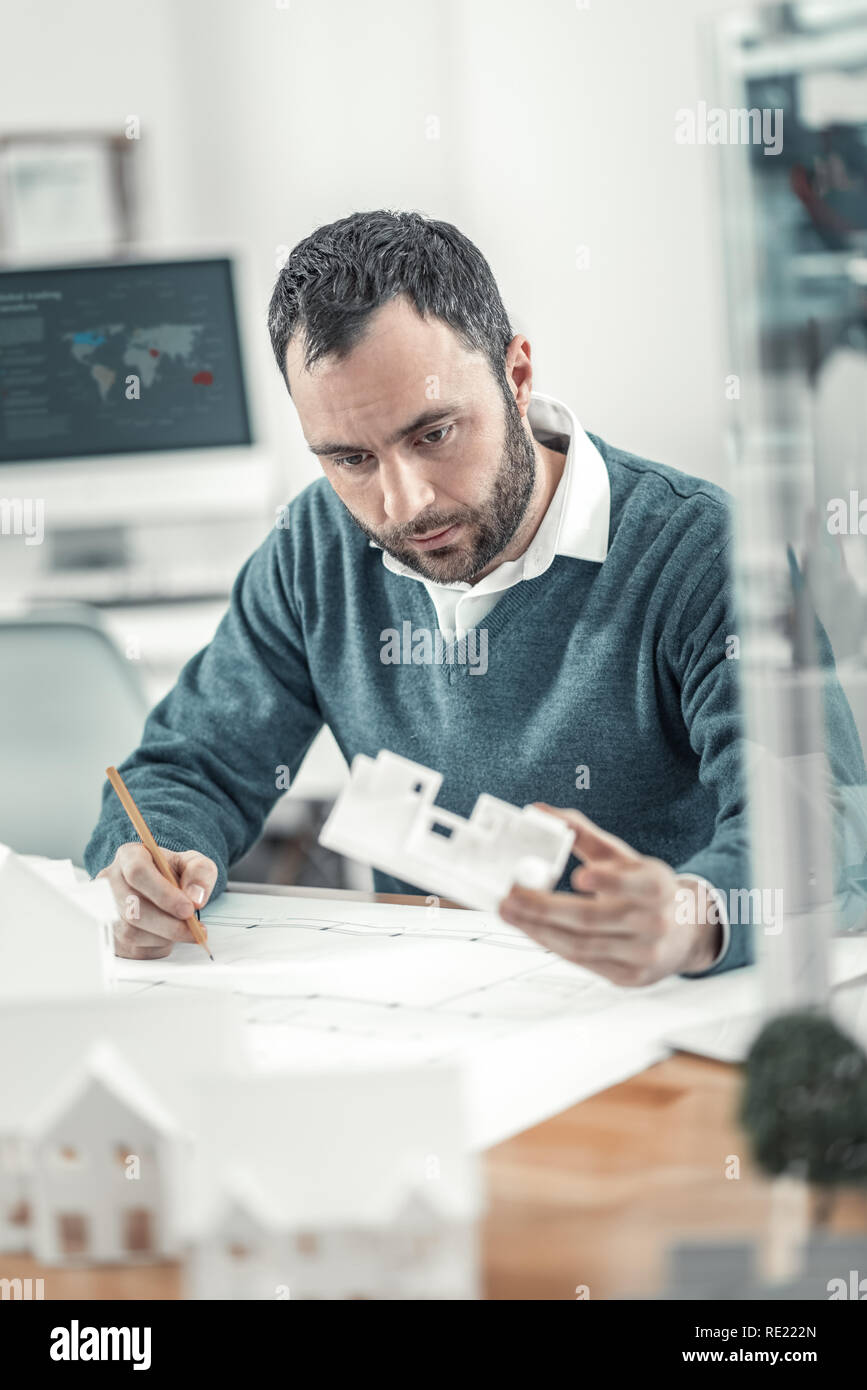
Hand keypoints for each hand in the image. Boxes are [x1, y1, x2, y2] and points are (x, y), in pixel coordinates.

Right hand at [97, 843, 217, 959]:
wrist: (162, 889)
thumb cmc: (174, 873)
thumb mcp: (194, 864)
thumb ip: (200, 873)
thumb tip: (195, 898)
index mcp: (130, 856)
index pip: (138, 872)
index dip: (163, 894)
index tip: (188, 909)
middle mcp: (110, 880)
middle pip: (133, 907)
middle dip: (169, 924)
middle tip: (194, 930)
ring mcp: (103, 907)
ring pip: (130, 930)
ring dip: (163, 937)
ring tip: (181, 931)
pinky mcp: (108, 931)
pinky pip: (130, 947)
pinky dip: (154, 947)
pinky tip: (166, 937)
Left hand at [498, 805, 721, 985]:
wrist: (684, 933)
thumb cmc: (643, 888)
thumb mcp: (622, 857)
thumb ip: (582, 833)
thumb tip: (538, 811)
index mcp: (660, 886)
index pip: (639, 885)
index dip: (610, 880)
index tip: (579, 875)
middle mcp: (657, 923)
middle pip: (594, 919)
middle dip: (545, 909)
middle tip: (509, 897)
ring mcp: (644, 955)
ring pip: (582, 945)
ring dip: (539, 930)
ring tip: (509, 913)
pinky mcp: (629, 977)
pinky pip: (583, 962)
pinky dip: (553, 944)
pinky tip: (531, 930)